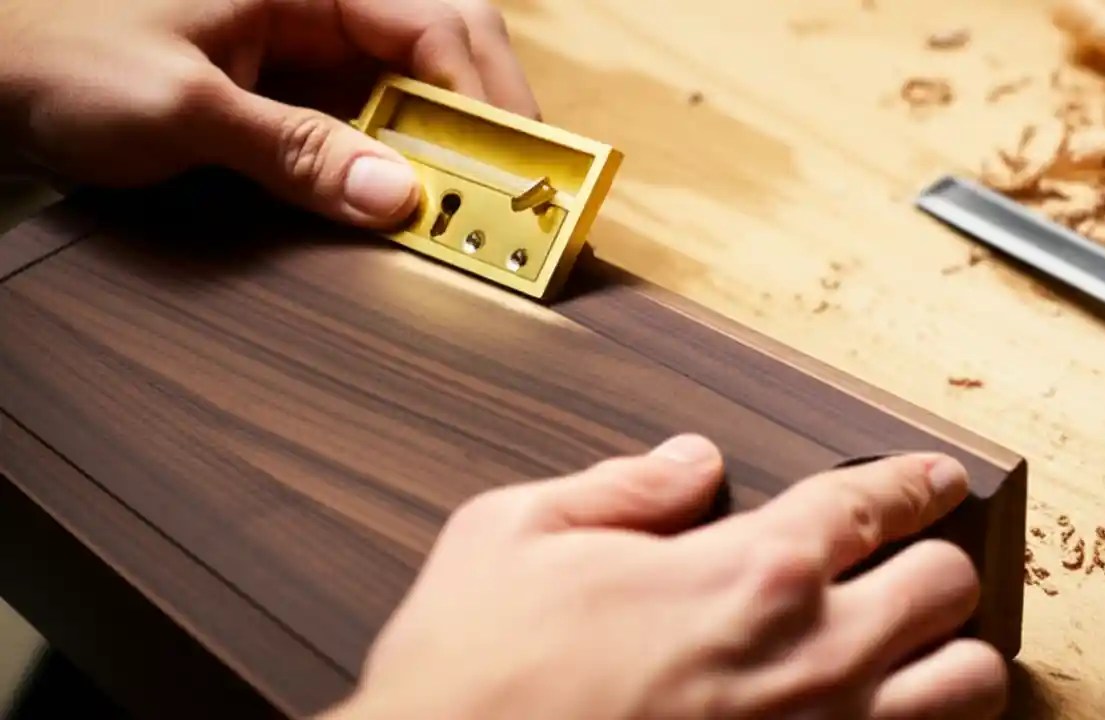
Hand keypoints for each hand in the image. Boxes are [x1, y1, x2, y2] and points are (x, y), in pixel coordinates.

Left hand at [0, 0, 537, 228]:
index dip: (491, 94)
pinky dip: (395, 172)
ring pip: (412, 97)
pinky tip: (410, 210)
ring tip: (477, 215)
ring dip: (447, 156)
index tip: (524, 164)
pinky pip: (368, 129)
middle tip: (516, 199)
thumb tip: (397, 197)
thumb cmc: (58, 55)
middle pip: (442, 57)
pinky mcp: (290, 95)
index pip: (438, 21)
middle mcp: (320, 8)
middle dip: (484, 126)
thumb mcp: (182, 107)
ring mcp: (306, 53)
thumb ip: (295, 151)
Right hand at [326, 435, 1007, 718]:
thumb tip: (686, 463)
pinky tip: (890, 716)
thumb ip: (619, 488)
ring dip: (955, 656)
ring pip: (971, 685)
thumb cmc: (475, 679)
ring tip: (926, 647)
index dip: (912, 479)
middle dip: (937, 562)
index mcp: (745, 573)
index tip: (934, 478)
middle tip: (918, 560)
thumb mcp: (514, 536)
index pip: (868, 501)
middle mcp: (810, 656)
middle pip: (948, 586)